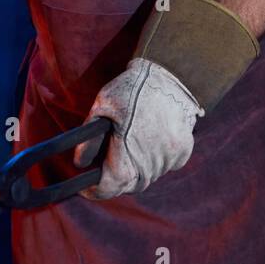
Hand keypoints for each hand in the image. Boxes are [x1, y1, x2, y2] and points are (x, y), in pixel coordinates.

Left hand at [72, 57, 203, 199]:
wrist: (172, 72)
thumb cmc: (132, 87)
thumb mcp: (102, 106)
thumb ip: (88, 138)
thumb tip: (80, 163)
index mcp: (129, 153)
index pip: (109, 187)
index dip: (95, 190)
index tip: (86, 187)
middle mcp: (152, 162)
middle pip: (130, 185)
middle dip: (115, 180)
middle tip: (106, 166)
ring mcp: (170, 157)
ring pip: (148, 177)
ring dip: (136, 171)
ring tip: (128, 150)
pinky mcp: (184, 150)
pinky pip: (166, 166)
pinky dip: (155, 162)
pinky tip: (150, 143)